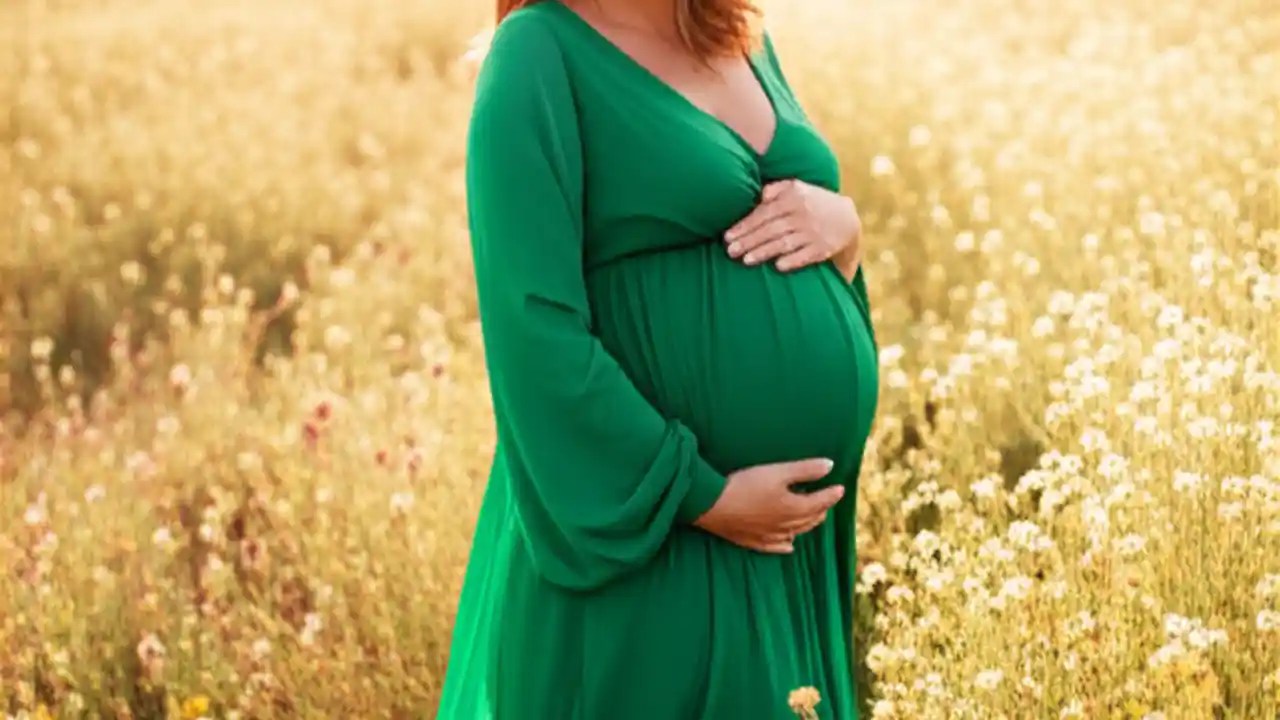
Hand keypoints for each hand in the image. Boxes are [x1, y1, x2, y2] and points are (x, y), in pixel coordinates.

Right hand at [693, 457, 844, 553]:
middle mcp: (786, 526)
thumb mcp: (777, 471)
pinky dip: (786, 544)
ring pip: (796, 533)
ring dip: (808, 524)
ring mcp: (770, 536)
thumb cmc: (746, 485)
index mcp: (795, 508)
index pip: (821, 502)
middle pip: (810, 519)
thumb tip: (830, 466)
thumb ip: (805, 469)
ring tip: (813, 517)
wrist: (713, 505)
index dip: (832, 494)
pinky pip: (776, 547)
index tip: (841, 488)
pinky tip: (789, 544)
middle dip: (821, 509)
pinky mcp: (754, 541)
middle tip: (826, 500)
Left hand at [723, 179, 862, 274]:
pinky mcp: (824, 248)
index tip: (727, 236)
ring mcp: (814, 232)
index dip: (745, 225)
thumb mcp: (799, 188)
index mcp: (794, 197)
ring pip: (784, 243)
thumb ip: (778, 188)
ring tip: (745, 260)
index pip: (764, 213)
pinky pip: (806, 256)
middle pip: (771, 229)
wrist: (847, 219)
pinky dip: (792, 260)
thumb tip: (761, 195)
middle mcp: (803, 214)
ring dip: (764, 252)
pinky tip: (777, 266)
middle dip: (749, 241)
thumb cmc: (813, 203)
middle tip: (730, 251)